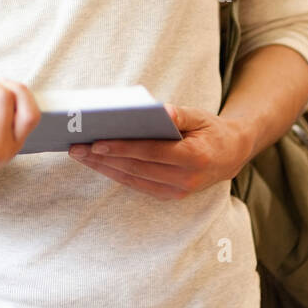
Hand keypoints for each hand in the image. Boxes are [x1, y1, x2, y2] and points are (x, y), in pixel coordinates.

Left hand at [68, 103, 252, 199]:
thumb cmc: (210, 130)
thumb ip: (180, 115)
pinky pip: (138, 185)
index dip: (122, 149)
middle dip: (104, 159)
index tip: (96, 143)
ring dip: (104, 168)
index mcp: (195, 157)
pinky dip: (116, 174)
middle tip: (76, 148)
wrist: (230, 155)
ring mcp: (178, 192)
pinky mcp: (170, 196)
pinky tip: (98, 164)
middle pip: (137, 168)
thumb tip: (162, 111)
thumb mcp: (200, 116)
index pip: (151, 153)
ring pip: (133, 180)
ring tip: (80, 155)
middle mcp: (186, 179)